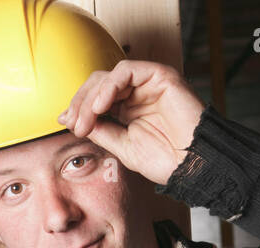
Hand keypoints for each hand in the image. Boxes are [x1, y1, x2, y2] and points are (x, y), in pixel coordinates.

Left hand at [56, 60, 205, 186]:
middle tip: (74, 123)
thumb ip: (99, 130)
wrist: (192, 164)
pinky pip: (127, 70)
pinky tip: (101, 105)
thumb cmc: (164, 160)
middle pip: (98, 84)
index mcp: (126, 110)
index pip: (94, 98)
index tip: (66, 124)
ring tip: (86, 118)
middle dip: (80, 102)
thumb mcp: (121, 146)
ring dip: (91, 96)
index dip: (78, 108)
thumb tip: (72, 119)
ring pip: (108, 76)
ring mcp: (148, 84)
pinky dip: (109, 85)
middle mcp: (136, 94)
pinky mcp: (160, 76)